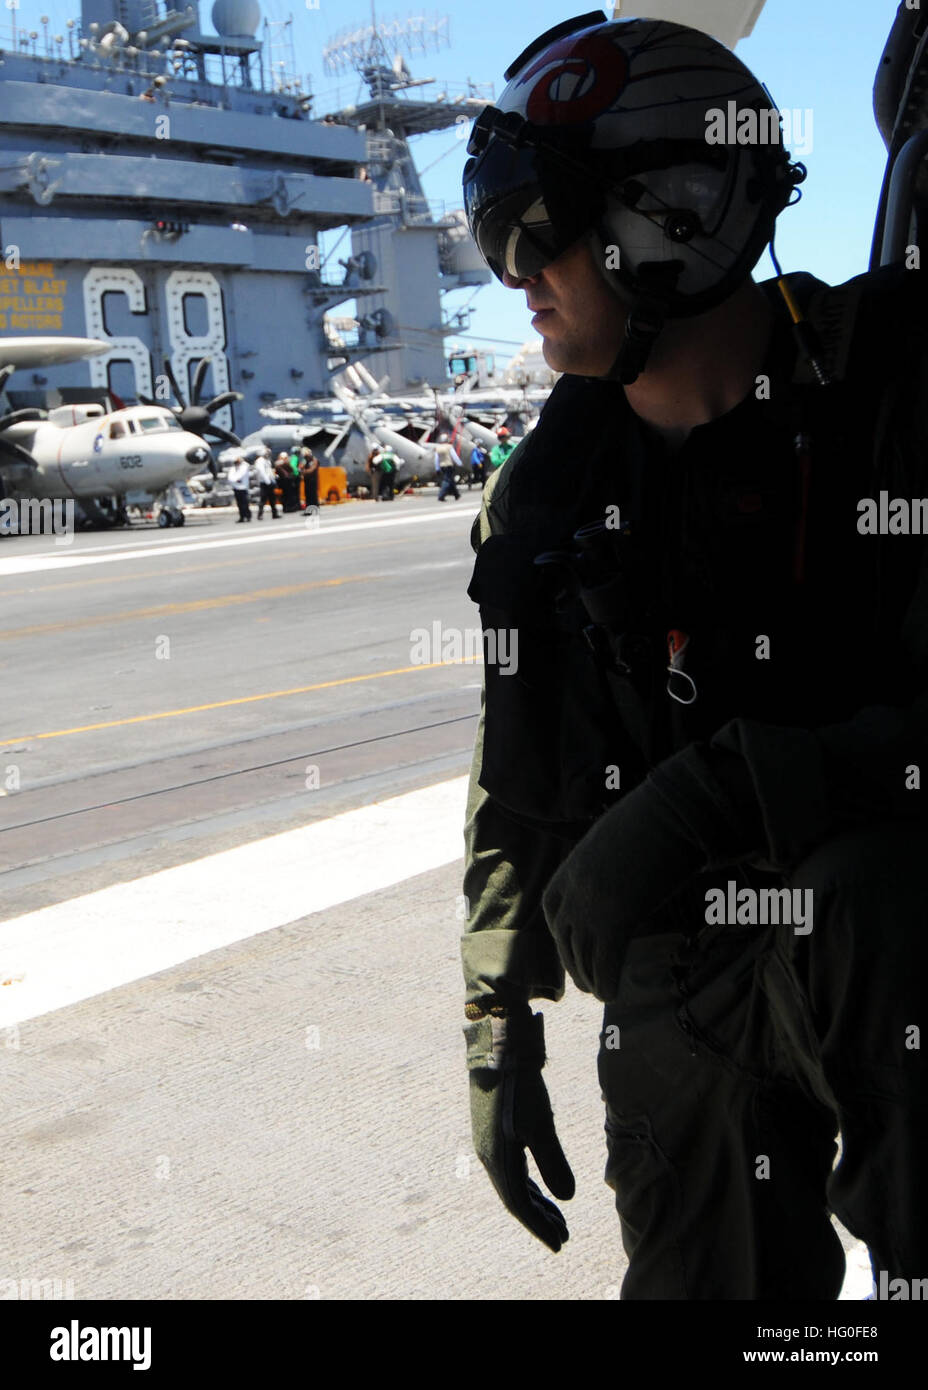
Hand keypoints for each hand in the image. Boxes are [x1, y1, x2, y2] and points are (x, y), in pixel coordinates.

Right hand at [466, 1008, 574, 1251]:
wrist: (498, 1049)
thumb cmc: (521, 1088)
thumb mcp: (542, 1125)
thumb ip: (553, 1163)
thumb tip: (568, 1199)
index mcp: (497, 1159)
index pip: (519, 1205)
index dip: (540, 1227)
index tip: (560, 1244)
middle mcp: (489, 1155)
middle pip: (516, 1198)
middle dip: (540, 1219)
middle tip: (563, 1236)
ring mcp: (489, 1141)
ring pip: (513, 1183)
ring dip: (536, 1202)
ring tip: (557, 1216)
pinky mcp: (493, 1129)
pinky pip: (511, 1167)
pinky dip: (528, 1182)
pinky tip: (540, 1185)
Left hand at [541, 753, 731, 1000]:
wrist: (669, 816)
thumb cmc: (651, 821)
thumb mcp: (612, 842)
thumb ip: (603, 867)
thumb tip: (615, 883)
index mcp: (571, 868)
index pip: (552, 909)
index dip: (560, 934)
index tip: (569, 948)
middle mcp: (575, 891)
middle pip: (565, 938)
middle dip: (573, 963)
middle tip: (584, 982)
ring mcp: (592, 907)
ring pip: (582, 955)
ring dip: (589, 979)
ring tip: (598, 992)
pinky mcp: (616, 921)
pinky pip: (605, 963)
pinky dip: (606, 983)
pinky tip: (612, 995)